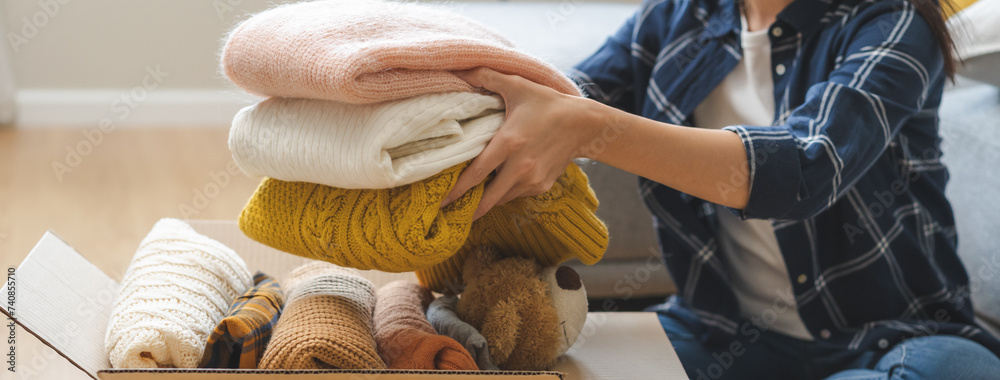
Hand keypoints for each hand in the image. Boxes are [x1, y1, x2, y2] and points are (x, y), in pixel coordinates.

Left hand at [440, 67, 596, 219]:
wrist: (583, 124)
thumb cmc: (547, 104)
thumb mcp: (518, 86)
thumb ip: (488, 76)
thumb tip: (462, 69)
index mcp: (509, 143)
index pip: (476, 173)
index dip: (457, 190)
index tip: (442, 202)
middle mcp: (520, 166)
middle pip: (487, 197)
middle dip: (469, 208)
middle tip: (450, 211)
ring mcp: (533, 179)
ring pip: (502, 198)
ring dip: (488, 198)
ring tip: (475, 197)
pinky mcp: (542, 186)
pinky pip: (516, 194)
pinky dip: (507, 191)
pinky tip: (502, 182)